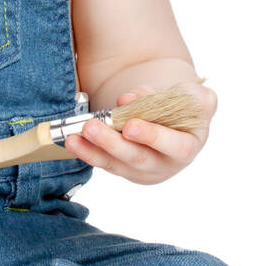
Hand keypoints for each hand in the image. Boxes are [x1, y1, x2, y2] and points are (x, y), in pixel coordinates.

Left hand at [63, 81, 216, 184]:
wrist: (173, 114)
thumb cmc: (184, 105)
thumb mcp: (191, 95)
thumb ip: (174, 95)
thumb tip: (128, 100)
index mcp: (189, 145)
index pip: (175, 146)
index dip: (153, 137)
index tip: (130, 126)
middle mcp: (167, 164)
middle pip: (138, 158)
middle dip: (112, 143)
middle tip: (92, 127)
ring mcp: (145, 170)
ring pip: (118, 164)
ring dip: (94, 150)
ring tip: (75, 136)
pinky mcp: (127, 169)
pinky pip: (106, 163)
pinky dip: (88, 152)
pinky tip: (73, 142)